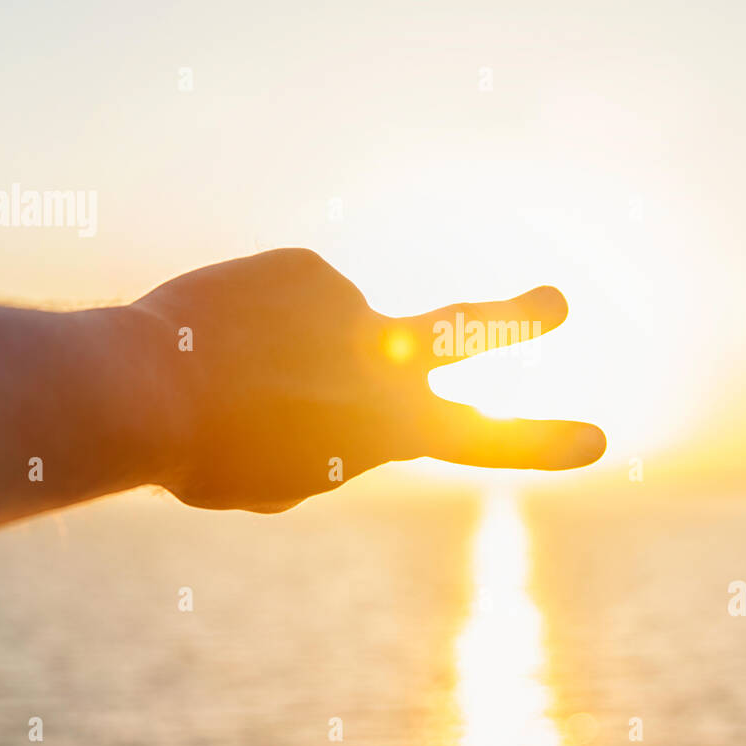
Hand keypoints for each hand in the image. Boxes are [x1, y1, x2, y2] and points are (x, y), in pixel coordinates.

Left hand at [130, 248, 605, 512]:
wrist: (145, 391)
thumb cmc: (208, 456)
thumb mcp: (280, 478)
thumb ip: (332, 441)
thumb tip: (338, 381)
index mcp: (387, 431)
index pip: (480, 438)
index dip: (540, 444)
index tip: (599, 441)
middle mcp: (386, 365)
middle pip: (465, 333)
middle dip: (515, 321)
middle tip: (556, 303)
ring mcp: (355, 309)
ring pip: (328, 330)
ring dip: (286, 349)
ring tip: (227, 369)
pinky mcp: (309, 267)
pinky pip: (289, 294)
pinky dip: (256, 315)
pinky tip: (217, 333)